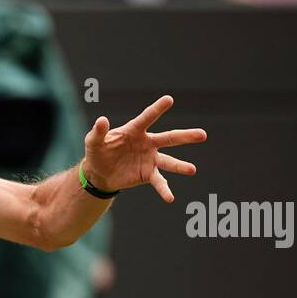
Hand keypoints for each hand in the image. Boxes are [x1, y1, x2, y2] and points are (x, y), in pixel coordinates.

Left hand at [82, 95, 206, 202]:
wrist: (99, 173)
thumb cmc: (98, 152)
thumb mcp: (93, 141)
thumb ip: (98, 132)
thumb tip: (101, 120)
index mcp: (135, 130)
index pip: (148, 118)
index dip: (157, 109)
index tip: (169, 100)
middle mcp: (148, 143)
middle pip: (170, 138)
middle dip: (186, 137)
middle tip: (203, 135)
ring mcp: (150, 159)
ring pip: (169, 161)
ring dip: (180, 166)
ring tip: (192, 170)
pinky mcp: (148, 174)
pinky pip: (159, 182)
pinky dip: (164, 190)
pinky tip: (170, 198)